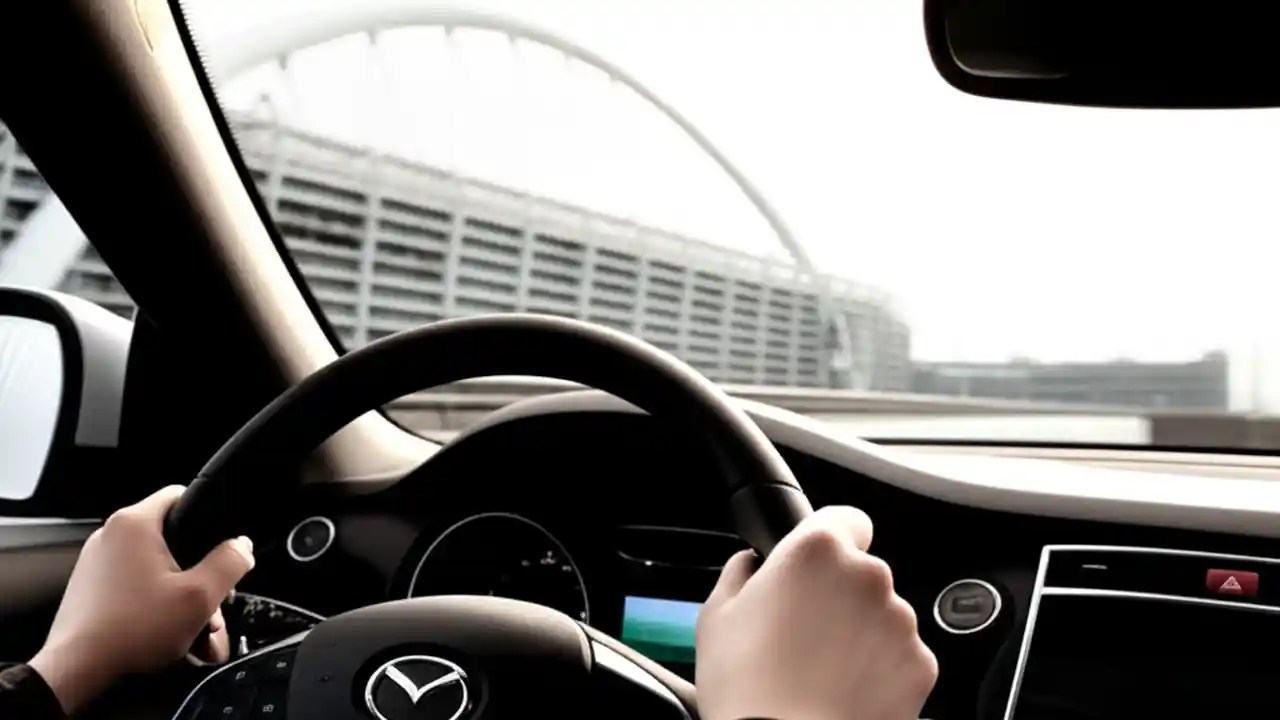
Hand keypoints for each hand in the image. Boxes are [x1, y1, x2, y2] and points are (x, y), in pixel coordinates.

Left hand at [29, 486, 254, 714]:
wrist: (77, 672)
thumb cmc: (133, 630)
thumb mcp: (200, 596)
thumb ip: (230, 563)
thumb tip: (242, 546)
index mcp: (133, 523)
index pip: (180, 494)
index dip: (208, 515)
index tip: (221, 545)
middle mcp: (109, 536)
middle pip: (171, 539)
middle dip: (197, 571)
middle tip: (210, 602)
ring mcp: (95, 563)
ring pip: (155, 567)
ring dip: (179, 593)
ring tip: (191, 628)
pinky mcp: (89, 589)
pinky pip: (134, 585)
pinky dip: (154, 603)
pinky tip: (166, 632)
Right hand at [695, 506, 936, 719]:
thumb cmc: (746, 686)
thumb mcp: (717, 614)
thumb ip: (741, 572)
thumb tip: (752, 563)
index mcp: (817, 550)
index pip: (846, 518)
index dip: (830, 541)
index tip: (815, 569)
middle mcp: (868, 576)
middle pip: (863, 572)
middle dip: (841, 594)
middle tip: (805, 632)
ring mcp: (900, 621)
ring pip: (883, 615)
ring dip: (862, 632)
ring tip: (823, 669)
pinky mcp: (920, 665)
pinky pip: (901, 655)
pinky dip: (882, 669)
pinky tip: (846, 690)